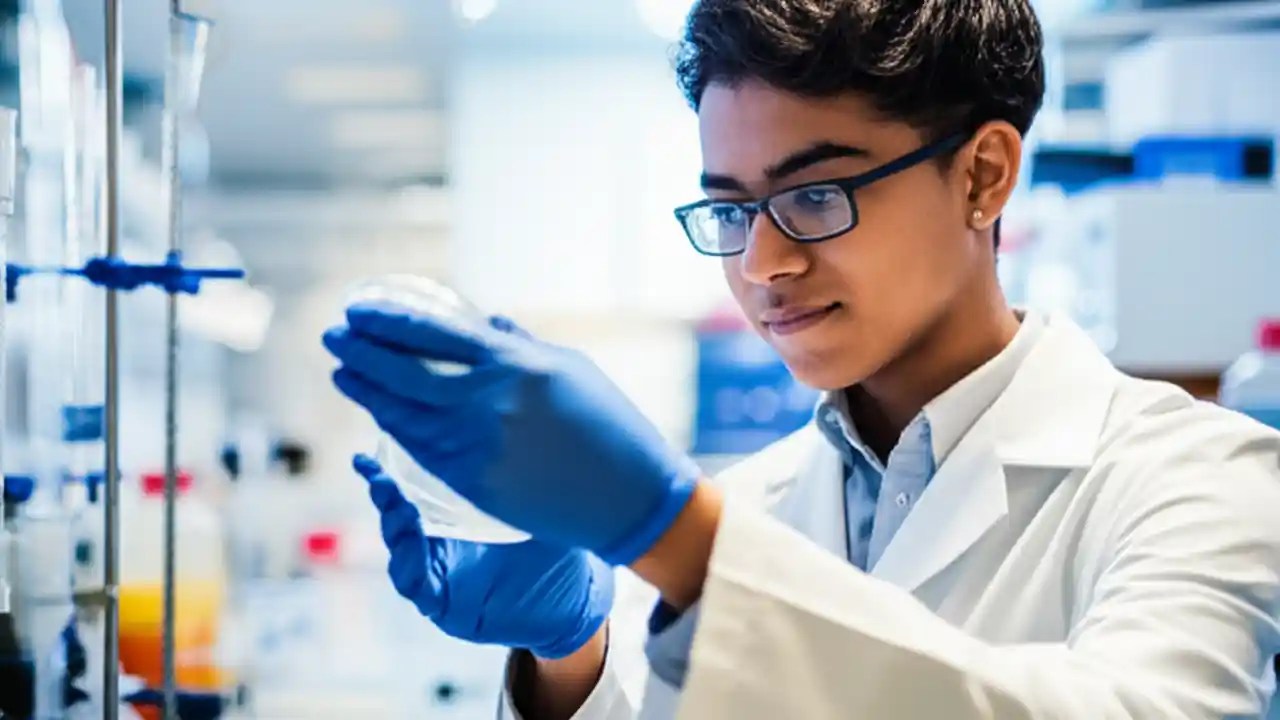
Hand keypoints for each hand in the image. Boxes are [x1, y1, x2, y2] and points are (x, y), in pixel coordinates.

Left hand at [324, 305, 702, 564]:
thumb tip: (486, 323)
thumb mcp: (569, 368)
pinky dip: (393, 428)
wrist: (628, 495)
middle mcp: (487, 400)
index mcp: (513, 363)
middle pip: (403, 371)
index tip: (359, 309)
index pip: (432, 331)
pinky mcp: (473, 482)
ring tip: (342, 372)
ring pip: (403, 413)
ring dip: (367, 391)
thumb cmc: (609, 425)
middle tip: (334, 337)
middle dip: (361, 351)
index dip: (387, 319)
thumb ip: (520, 346)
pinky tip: (377, 414)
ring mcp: (476, 444)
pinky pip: (419, 449)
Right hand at [354, 454, 612, 658]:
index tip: (371, 455)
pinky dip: (410, 567)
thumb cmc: (558, 545)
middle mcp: (441, 547)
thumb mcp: (536, 502)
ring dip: (394, 528)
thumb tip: (506, 417)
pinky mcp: (449, 609)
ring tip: (397, 506)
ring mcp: (442, 578)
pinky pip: (419, 589)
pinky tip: (411, 548)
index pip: (411, 493)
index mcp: (455, 519)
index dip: (387, 475)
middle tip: (377, 475)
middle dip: (384, 496)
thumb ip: (514, 473)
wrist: (582, 598)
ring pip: (402, 554)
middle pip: (398, 519)